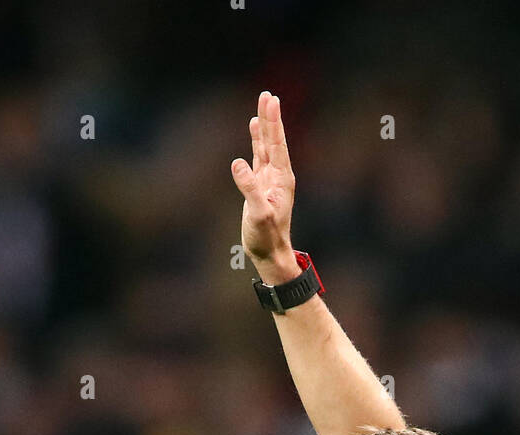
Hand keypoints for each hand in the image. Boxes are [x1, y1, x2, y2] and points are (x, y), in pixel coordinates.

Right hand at [231, 91, 298, 280]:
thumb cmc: (266, 237)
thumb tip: (237, 163)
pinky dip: (257, 141)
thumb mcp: (258, 213)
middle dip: (270, 117)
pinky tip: (255, 128)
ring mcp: (270, 179)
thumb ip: (249, 188)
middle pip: (273, 140)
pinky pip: (259, 156)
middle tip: (268, 95)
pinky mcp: (260, 185)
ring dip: (265, 125)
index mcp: (282, 179)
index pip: (277, 145)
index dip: (273, 122)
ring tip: (264, 103)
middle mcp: (278, 176)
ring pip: (267, 146)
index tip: (271, 101)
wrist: (270, 254)